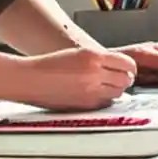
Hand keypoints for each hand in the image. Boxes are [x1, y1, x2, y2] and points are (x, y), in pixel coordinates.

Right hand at [6, 47, 137, 110]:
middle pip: (127, 79)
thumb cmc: (49, 66)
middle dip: (125, 79)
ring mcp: (91, 90)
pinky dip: (105, 100)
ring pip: (119, 92)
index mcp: (93, 56)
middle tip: (118, 79)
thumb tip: (123, 69)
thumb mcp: (78, 54)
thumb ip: (101, 61)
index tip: (127, 69)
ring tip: (105, 86)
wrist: (28, 79)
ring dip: (116, 90)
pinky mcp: (85, 104)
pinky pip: (106, 103)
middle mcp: (94, 72)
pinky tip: (95, 95)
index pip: (127, 63)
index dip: (129, 67)